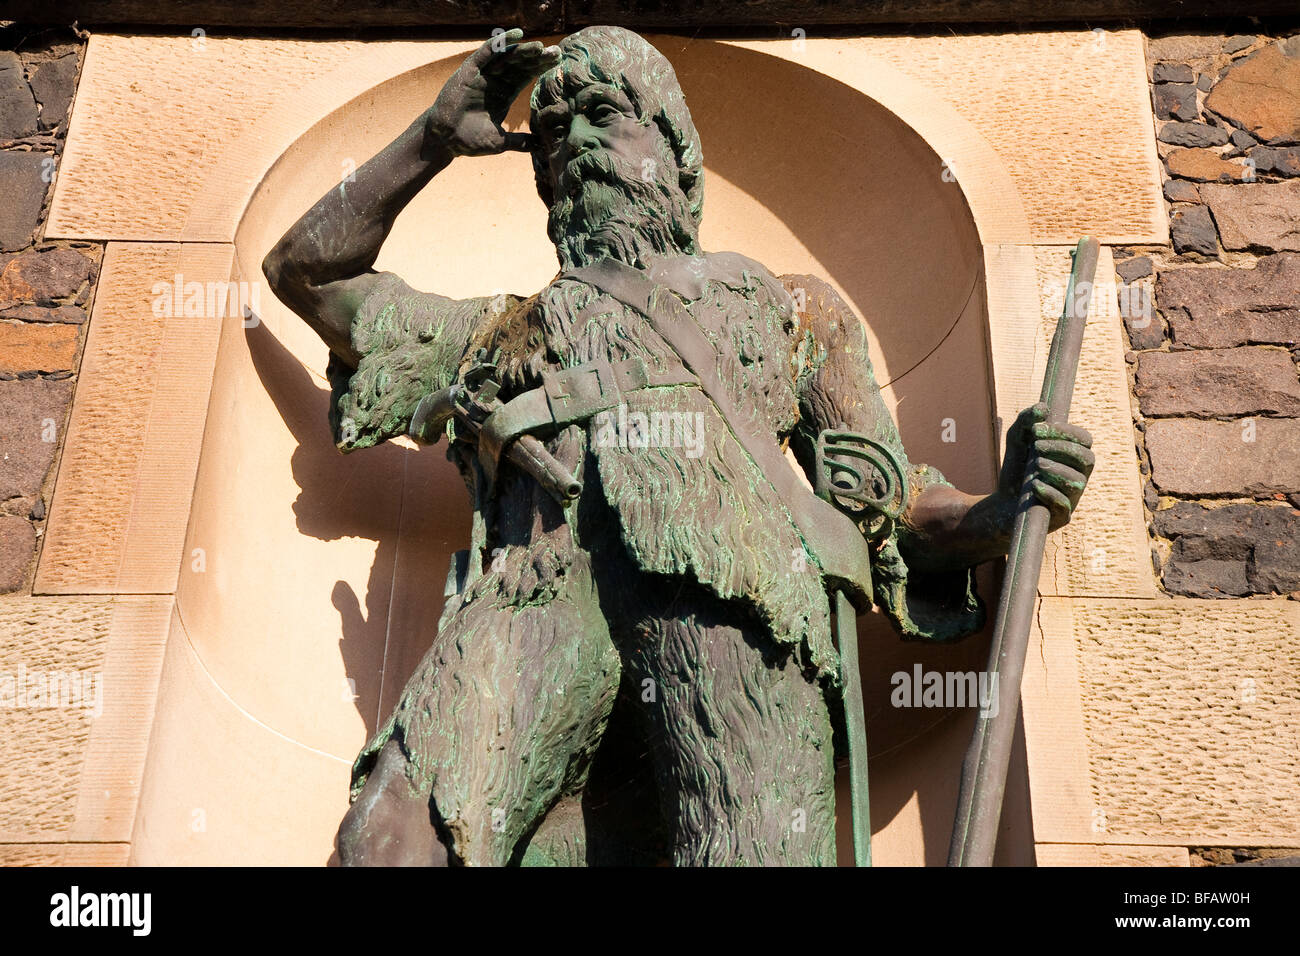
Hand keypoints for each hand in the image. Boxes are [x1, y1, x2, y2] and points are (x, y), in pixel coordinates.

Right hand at [426, 29, 560, 157]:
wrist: (446, 141)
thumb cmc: (470, 141)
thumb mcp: (501, 142)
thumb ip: (520, 142)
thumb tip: (540, 147)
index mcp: (504, 93)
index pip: (526, 75)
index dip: (541, 67)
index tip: (558, 61)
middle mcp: (495, 80)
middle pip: (520, 63)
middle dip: (538, 57)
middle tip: (556, 53)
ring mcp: (483, 74)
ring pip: (506, 56)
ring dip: (523, 50)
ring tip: (540, 46)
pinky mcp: (469, 71)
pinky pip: (486, 52)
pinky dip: (499, 42)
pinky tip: (515, 35)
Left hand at [997, 403, 1094, 529]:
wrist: (1000, 503)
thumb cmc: (1015, 469)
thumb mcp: (1016, 439)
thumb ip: (1026, 420)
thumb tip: (1043, 407)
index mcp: (1073, 457)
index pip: (1085, 440)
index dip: (1065, 432)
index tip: (1037, 430)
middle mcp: (1078, 476)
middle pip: (1088, 459)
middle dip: (1062, 449)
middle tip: (1036, 447)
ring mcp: (1072, 498)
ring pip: (1077, 482)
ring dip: (1055, 470)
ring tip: (1034, 467)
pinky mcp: (1061, 517)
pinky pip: (1065, 505)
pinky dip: (1049, 492)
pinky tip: (1033, 485)